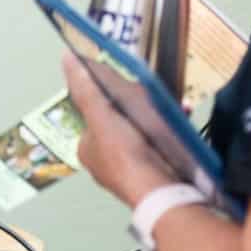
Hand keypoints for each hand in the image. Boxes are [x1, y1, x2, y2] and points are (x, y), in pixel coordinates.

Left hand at [61, 53, 171, 207]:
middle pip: (123, 124)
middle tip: (155, 96)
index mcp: (88, 150)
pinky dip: (174, 131)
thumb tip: (66, 59)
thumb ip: (86, 89)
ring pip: (146, 134)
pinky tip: (184, 118)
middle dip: (141, 107)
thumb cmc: (124, 155)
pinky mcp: (157, 173)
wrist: (161, 192)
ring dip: (161, 117)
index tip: (127, 85)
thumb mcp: (101, 116)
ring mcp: (133, 170)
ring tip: (175, 105)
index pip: (95, 116)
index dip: (110, 98)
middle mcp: (106, 163)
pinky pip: (165, 145)